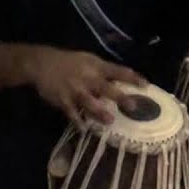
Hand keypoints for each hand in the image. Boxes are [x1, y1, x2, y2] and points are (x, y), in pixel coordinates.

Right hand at [26, 46, 146, 123]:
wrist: (42, 63)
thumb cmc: (70, 62)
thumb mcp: (89, 60)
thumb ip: (105, 71)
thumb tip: (124, 82)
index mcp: (96, 67)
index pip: (118, 71)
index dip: (133, 78)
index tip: (146, 85)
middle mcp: (87, 78)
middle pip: (106, 88)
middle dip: (119, 97)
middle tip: (133, 106)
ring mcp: (74, 89)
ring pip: (89, 102)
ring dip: (99, 111)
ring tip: (110, 120)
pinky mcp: (62, 99)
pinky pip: (71, 112)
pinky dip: (77, 120)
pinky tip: (83, 128)